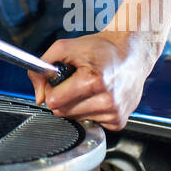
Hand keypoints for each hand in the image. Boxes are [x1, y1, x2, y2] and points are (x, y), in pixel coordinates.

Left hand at [27, 26, 160, 130]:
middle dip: (64, 97)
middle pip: (63, 112)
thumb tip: (38, 96)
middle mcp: (106, 100)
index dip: (52, 89)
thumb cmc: (101, 48)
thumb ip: (43, 67)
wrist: (132, 53)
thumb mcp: (66, 47)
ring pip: (76, 118)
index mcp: (93, 81)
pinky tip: (100, 96)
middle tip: (75, 82)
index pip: (54, 101)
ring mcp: (114, 113)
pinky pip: (91, 122)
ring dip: (78, 104)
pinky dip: (91, 110)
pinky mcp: (119, 121)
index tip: (60, 80)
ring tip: (90, 87)